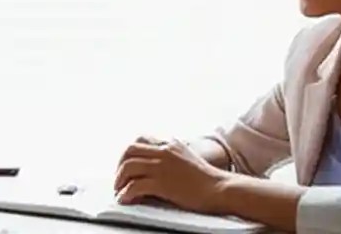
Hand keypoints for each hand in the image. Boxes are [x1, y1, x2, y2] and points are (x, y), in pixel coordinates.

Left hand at [114, 137, 230, 214]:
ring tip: (120, 191)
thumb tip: (155, 167)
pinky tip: (125, 200)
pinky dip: (126, 193)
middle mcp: (164, 151)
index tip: (126, 165)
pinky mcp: (162, 183)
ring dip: (120, 180)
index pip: (140, 140)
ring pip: (128, 166)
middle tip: (119, 180)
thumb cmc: (207, 179)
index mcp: (170, 144)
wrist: (220, 188)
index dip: (129, 153)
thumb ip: (172, 157)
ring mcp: (162, 166)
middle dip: (119, 165)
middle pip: (129, 150)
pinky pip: (135, 186)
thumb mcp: (187, 158)